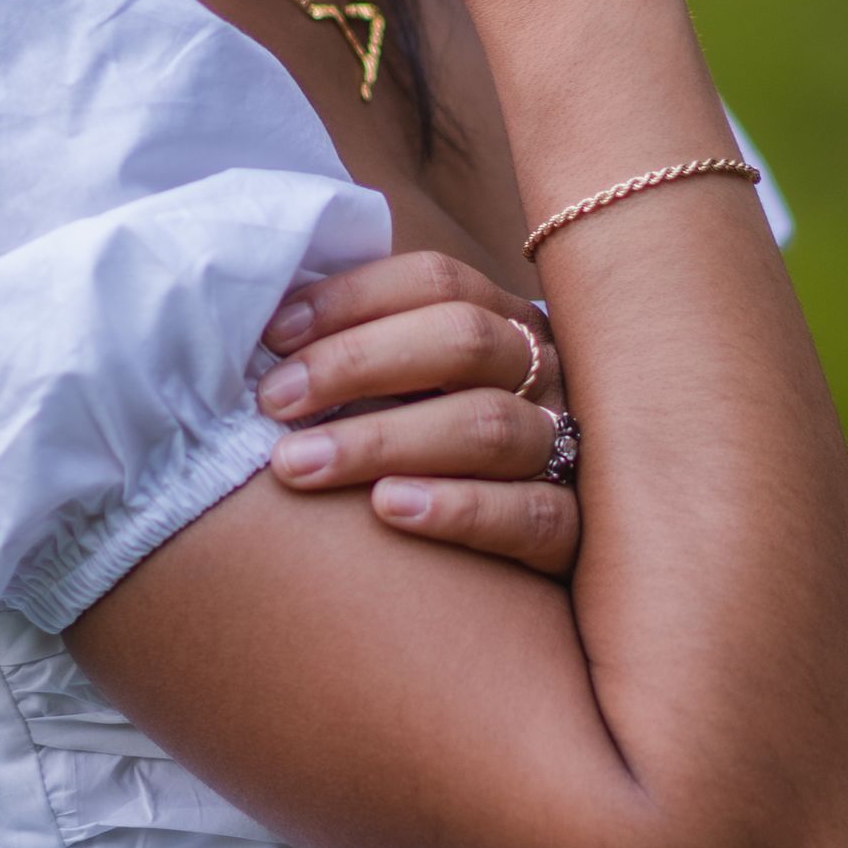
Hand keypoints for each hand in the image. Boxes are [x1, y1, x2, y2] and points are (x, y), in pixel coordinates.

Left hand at [256, 250, 577, 579]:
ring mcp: (567, 450)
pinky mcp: (579, 533)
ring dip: (382, 440)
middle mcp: (544, 376)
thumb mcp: (419, 390)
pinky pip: (531, 514)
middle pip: (463, 341)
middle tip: (273, 402)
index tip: (273, 335)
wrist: (529, 566)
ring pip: (487, 426)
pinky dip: (459, 508)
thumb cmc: (440, 460)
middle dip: (355, 362)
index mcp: (504, 324)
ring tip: (298, 465)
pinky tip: (388, 508)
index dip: (352, 298)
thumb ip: (369, 354)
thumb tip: (268, 331)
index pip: (436, 280)